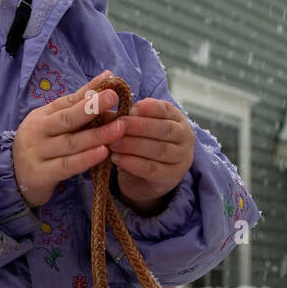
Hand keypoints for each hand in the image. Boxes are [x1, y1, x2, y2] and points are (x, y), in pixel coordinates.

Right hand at [12, 70, 127, 208]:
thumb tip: (108, 85)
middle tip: (113, 97)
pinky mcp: (41, 174)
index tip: (110, 81)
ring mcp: (38, 153)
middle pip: (67, 118)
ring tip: (119, 128)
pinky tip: (102, 153)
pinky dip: (85, 159)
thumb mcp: (53, 126)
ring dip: (96, 135)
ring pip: (70, 143)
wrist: (14, 178)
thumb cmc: (42, 148)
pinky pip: (66, 166)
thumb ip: (77, 111)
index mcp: (42, 116)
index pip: (68, 101)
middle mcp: (38, 131)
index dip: (89, 92)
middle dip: (91, 107)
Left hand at [109, 98, 194, 212]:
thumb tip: (102, 110)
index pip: (166, 109)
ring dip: (133, 146)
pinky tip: (117, 159)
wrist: (143, 179)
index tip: (131, 109)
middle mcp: (185, 137)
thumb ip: (122, 119)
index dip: (149, 108)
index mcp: (177, 119)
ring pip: (158, 150)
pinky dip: (133, 163)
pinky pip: (152, 169)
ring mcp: (181, 159)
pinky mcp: (171, 177)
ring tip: (113, 144)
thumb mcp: (134, 129)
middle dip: (139, 127)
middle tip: (117, 127)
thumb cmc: (140, 147)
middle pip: (164, 129)